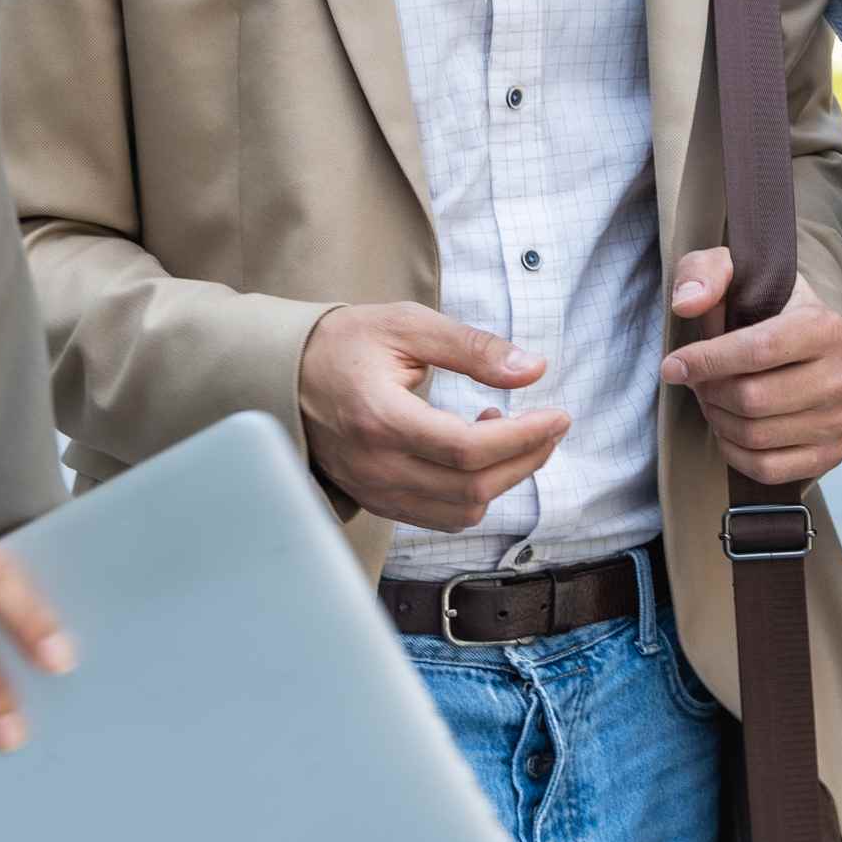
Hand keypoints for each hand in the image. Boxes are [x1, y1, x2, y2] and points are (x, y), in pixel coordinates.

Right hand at [298, 303, 571, 530]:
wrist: (282, 374)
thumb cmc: (345, 343)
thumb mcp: (408, 326)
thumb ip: (472, 348)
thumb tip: (534, 369)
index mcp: (380, 418)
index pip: (467, 449)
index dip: (523, 438)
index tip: (559, 415)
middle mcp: (375, 465)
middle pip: (471, 488)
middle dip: (526, 459)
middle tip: (551, 426)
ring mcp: (373, 490)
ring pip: (460, 511)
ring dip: (503, 479)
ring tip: (508, 431)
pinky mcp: (376, 500)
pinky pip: (439, 516)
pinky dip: (473, 493)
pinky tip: (476, 452)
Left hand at [662, 251, 841, 486]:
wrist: (802, 345)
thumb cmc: (762, 307)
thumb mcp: (733, 272)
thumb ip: (704, 272)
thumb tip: (687, 304)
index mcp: (825, 326)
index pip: (757, 350)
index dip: (706, 361)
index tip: (672, 365)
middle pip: (752, 399)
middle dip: (710, 393)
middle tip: (698, 382)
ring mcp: (841, 419)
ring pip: (756, 436)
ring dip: (718, 421)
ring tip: (712, 400)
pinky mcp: (831, 453)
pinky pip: (768, 469)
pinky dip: (734, 453)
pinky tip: (728, 429)